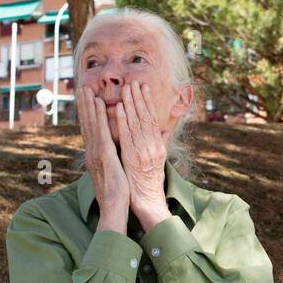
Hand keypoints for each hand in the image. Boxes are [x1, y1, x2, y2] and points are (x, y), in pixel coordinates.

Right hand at [78, 85, 129, 231]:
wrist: (114, 208)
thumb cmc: (117, 191)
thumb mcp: (114, 170)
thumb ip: (113, 158)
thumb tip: (115, 150)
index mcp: (95, 155)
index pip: (90, 130)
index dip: (87, 114)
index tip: (87, 99)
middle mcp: (92, 152)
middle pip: (87, 124)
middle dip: (84, 105)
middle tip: (82, 87)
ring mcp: (96, 153)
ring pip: (91, 124)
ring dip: (89, 105)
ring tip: (87, 89)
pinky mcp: (104, 156)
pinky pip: (102, 132)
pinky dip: (99, 117)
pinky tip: (100, 105)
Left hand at [115, 82, 172, 230]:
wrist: (147, 201)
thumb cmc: (150, 182)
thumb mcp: (158, 161)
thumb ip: (159, 143)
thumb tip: (164, 130)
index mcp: (157, 145)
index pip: (151, 119)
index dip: (147, 102)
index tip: (143, 87)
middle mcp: (152, 146)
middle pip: (145, 117)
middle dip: (140, 97)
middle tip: (135, 80)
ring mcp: (142, 151)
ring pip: (137, 122)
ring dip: (131, 103)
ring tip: (127, 87)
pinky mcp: (132, 157)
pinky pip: (127, 135)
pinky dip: (123, 120)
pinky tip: (119, 107)